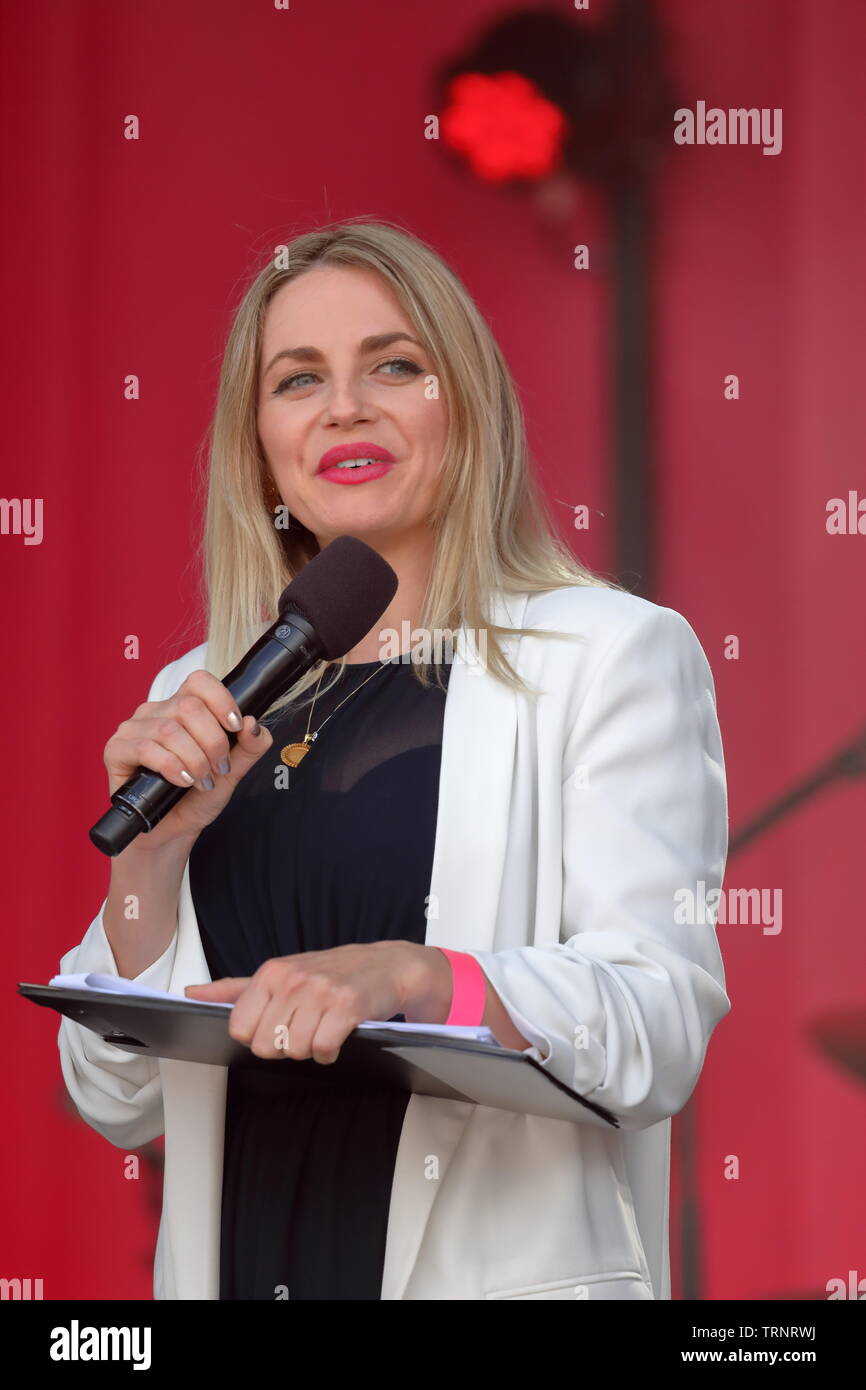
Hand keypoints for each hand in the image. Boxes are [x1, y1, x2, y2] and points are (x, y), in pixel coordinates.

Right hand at [104, 669, 273, 850]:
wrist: (171, 831)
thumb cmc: (195, 797)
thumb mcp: (231, 772)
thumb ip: (249, 748)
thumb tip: (254, 724)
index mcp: (181, 708)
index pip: (199, 682)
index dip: (221, 700)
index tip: (236, 727)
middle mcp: (156, 712)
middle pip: (188, 706)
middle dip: (213, 741)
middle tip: (220, 768)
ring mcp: (133, 729)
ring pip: (169, 729)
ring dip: (194, 759)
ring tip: (201, 781)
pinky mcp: (116, 750)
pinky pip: (145, 748)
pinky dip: (170, 766)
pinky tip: (181, 782)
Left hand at [184, 940, 434, 1064]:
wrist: (386, 965)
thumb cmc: (330, 972)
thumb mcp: (280, 974)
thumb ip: (234, 989)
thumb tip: (191, 993)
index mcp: (271, 973)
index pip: (240, 1028)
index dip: (259, 1037)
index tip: (277, 1026)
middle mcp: (293, 979)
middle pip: (267, 1045)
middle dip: (285, 1047)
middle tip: (303, 1029)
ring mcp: (321, 991)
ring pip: (295, 1049)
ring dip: (310, 1049)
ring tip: (322, 1029)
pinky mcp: (347, 1006)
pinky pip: (324, 1049)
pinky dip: (330, 1052)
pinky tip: (337, 1036)